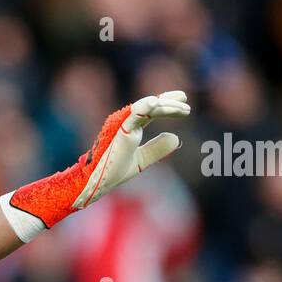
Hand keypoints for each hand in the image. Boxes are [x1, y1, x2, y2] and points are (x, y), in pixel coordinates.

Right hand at [4, 90, 190, 230]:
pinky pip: (134, 114)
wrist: (95, 183)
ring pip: (147, 107)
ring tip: (183, 107)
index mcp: (131, 129)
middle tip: (185, 99)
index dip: (168, 106)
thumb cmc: (112, 172)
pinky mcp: (120, 129)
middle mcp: (127, 123)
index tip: (184, 104)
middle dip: (169, 102)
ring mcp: (123, 124)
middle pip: (151, 106)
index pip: (151, 112)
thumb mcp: (141, 161)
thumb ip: (156, 150)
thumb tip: (175, 137)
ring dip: (165, 105)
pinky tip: (158, 102)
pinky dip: (146, 106)